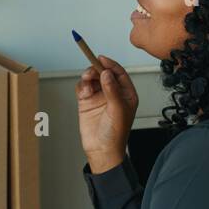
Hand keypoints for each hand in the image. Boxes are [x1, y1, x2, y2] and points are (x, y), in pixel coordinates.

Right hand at [76, 55, 138, 172]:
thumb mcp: (118, 110)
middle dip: (96, 69)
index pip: (119, 73)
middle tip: (90, 72)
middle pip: (103, 73)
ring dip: (87, 77)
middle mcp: (113, 93)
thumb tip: (106, 73)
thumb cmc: (116, 134)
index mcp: (126, 94)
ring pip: (92, 78)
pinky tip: (83, 92)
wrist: (101, 150)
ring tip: (86, 82)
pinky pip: (83, 87)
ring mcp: (99, 97)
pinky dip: (82, 86)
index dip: (110, 64)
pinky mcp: (86, 102)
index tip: (101, 58)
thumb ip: (112, 90)